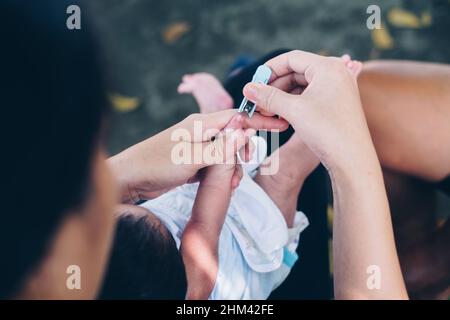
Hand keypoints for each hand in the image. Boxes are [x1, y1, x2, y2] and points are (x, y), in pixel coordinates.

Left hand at [109, 109, 286, 202]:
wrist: (131, 178)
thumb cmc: (158, 165)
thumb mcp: (192, 158)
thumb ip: (220, 147)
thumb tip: (245, 132)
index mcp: (201, 123)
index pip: (236, 117)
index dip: (258, 121)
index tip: (280, 124)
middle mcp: (199, 130)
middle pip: (233, 135)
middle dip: (242, 152)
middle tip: (245, 167)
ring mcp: (195, 145)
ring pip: (225, 151)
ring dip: (232, 166)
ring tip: (231, 183)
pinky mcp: (191, 159)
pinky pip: (215, 162)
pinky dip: (222, 171)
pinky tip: (223, 184)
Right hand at [243, 50, 375, 171]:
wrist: (352, 160)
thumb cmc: (328, 131)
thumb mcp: (293, 110)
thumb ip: (268, 96)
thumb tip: (248, 88)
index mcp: (328, 67)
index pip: (291, 58)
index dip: (269, 69)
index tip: (254, 82)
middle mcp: (336, 73)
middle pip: (296, 70)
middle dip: (275, 86)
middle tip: (258, 101)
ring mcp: (338, 88)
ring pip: (302, 85)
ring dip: (282, 96)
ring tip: (268, 112)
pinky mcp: (336, 102)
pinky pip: (310, 95)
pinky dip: (294, 103)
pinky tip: (282, 115)